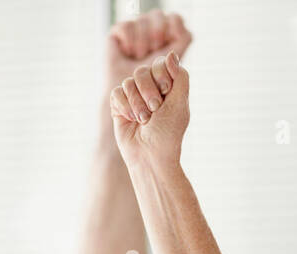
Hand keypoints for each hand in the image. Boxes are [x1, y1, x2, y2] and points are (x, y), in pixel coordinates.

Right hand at [106, 9, 191, 89]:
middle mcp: (153, 26)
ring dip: (141, 45)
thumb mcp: (173, 72)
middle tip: (152, 55)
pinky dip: (128, 44)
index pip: (175, 18)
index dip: (172, 31)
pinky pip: (127, 26)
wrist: (130, 99)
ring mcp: (136, 27)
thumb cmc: (153, 88)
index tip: (166, 52)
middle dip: (156, 38)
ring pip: (142, 20)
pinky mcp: (118, 30)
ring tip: (139, 58)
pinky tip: (127, 54)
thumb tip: (173, 44)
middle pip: (158, 15)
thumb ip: (180, 52)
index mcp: (170, 32)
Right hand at [110, 52, 188, 169]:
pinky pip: (116, 93)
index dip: (161, 75)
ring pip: (128, 82)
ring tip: (143, 120)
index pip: (160, 63)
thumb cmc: (168, 133)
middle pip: (142, 70)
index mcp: (168, 85)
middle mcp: (150, 88)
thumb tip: (171, 54)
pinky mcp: (119, 105)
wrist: (149, 156)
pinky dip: (125, 107)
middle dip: (148, 91)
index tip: (166, 93)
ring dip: (137, 103)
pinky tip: (131, 119)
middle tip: (155, 109)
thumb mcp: (180, 103)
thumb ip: (180, 76)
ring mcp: (133, 96)